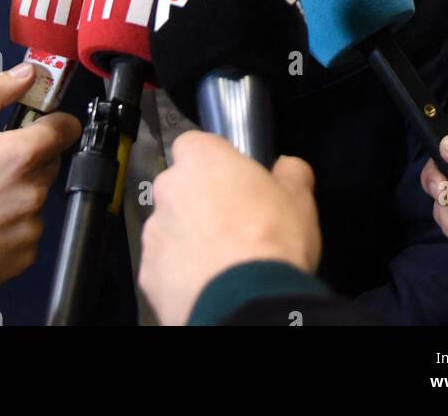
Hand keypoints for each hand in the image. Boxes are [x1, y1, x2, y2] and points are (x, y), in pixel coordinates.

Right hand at [0, 64, 79, 306]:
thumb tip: (26, 74)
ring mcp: (31, 228)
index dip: (52, 122)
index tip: (35, 125)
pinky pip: (28, 230)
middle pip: (50, 162)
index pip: (65, 128)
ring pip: (37, 197)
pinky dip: (12, 225)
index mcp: (18, 156)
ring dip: (18, 193)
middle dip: (27, 158)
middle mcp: (33, 193)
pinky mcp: (25, 258)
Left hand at [139, 131, 320, 325]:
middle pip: (180, 186)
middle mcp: (170, 188)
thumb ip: (291, 174)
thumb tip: (289, 168)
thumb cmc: (272, 239)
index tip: (235, 182)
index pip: (196, 144)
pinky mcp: (148, 271)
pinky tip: (208, 284)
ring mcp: (154, 231)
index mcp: (202, 159)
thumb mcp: (299, 200)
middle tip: (233, 224)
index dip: (215, 163)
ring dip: (189, 238)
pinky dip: (181, 272)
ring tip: (222, 262)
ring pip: (171, 226)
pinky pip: (164, 265)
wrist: (245, 302)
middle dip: (200, 201)